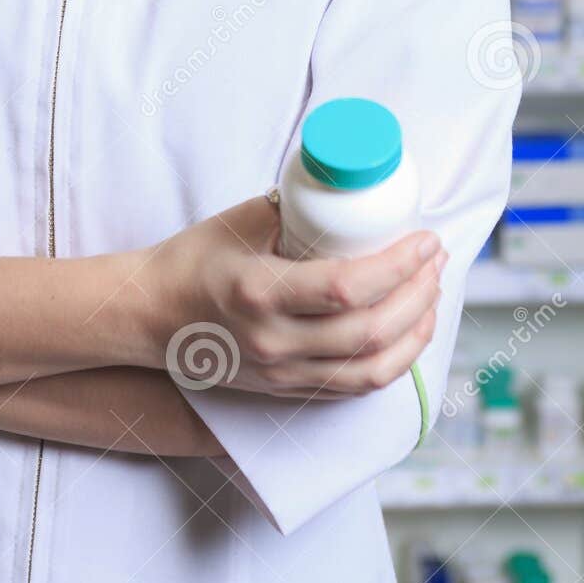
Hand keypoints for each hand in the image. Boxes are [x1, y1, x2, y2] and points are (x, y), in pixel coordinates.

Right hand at [143, 194, 444, 400]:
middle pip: (371, 331)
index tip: (424, 240)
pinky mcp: (287, 391)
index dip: (398, 266)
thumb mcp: (238, 222)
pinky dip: (392, 362)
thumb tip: (347, 191)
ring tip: (430, 297)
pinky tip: (406, 334)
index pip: (347, 288)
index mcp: (259, 294)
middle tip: (434, 261)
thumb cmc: (191, 261)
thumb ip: (293, 209)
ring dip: (415, 334)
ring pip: (372, 369)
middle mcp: (274, 342)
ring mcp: (282, 373)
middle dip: (419, 294)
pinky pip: (355, 387)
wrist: (150, 315)